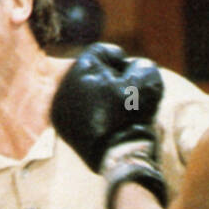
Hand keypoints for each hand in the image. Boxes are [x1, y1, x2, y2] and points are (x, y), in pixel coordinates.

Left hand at [50, 43, 166, 208]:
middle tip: (127, 95)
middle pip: (90, 72)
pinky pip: (78, 112)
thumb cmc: (133, 117)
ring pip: (84, 92)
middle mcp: (64, 85)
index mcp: (81, 69)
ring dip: (100, 97)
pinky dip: (92, 115)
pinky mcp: (62, 127)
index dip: (121, 60)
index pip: (101, 52)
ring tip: (118, 111)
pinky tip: (107, 124)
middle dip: (110, 80)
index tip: (133, 74)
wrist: (119, 156)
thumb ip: (144, 67)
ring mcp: (61, 107)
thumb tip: (137, 66)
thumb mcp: (147, 84)